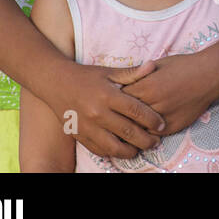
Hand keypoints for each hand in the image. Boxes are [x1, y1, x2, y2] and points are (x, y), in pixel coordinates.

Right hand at [44, 59, 164, 158]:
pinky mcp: (79, 136)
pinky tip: (122, 150)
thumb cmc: (87, 76)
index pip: (136, 111)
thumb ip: (132, 73)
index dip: (152, 120)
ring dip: (130, 151)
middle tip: (157, 142)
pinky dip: (112, 153)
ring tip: (141, 149)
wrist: (55, 83)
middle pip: (128, 132)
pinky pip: (98, 150)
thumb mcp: (109, 71)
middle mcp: (97, 113)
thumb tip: (153, 66)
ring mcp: (87, 127)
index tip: (162, 125)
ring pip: (113, 147)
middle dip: (146, 140)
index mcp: (108, 96)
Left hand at [120, 52, 218, 135]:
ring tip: (130, 122)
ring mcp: (163, 117)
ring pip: (138, 127)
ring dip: (133, 125)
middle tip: (119, 112)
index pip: (120, 97)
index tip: (116, 96)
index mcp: (146, 86)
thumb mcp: (158, 65)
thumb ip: (140, 75)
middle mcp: (153, 103)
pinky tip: (145, 127)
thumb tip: (125, 83)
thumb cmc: (184, 66)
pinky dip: (147, 131)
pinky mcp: (173, 126)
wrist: (209, 75)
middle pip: (126, 114)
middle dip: (121, 113)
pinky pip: (153, 134)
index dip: (117, 97)